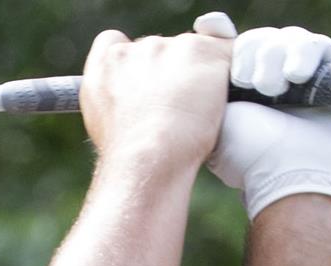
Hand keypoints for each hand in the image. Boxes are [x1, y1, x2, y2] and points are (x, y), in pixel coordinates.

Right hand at [79, 24, 232, 173]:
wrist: (147, 159)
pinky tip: (222, 100)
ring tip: (199, 111)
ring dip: (201, 73)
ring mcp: (174, 47)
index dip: (133, 59)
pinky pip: (228, 53)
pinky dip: (229, 72)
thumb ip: (115, 94)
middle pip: (163, 47)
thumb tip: (134, 96)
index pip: (116, 41)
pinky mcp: (205, 53)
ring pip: (197, 51)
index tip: (144, 79)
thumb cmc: (125, 154)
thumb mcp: (101, 119)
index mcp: (107, 63)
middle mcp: (138, 48)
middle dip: (172, 70)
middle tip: (179, 106)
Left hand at [200, 16, 330, 230]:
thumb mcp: (213, 118)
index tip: (209, 28)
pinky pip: (319, 45)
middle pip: (257, 40)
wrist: (299, 177)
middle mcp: (267, 85)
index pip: (229, 49)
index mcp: (235, 93)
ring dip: (276, 56)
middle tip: (248, 82)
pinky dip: (307, 53)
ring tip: (274, 87)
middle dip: (251, 53)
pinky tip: (298, 74)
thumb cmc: (252, 156)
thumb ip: (204, 82)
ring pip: (286, 39)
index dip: (221, 36)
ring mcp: (300, 81)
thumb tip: (202, 31)